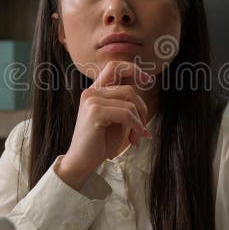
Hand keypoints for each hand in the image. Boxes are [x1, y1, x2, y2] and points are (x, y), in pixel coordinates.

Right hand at [56, 61, 153, 190]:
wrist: (82, 162)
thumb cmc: (100, 142)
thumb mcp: (116, 119)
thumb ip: (124, 104)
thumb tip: (142, 94)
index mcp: (95, 92)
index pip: (114, 67)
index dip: (132, 69)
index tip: (146, 79)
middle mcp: (91, 92)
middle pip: (129, 90)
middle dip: (142, 110)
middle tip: (142, 129)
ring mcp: (92, 100)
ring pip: (130, 103)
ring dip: (139, 122)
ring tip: (136, 138)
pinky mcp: (95, 112)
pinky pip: (127, 114)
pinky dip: (135, 126)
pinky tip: (135, 139)